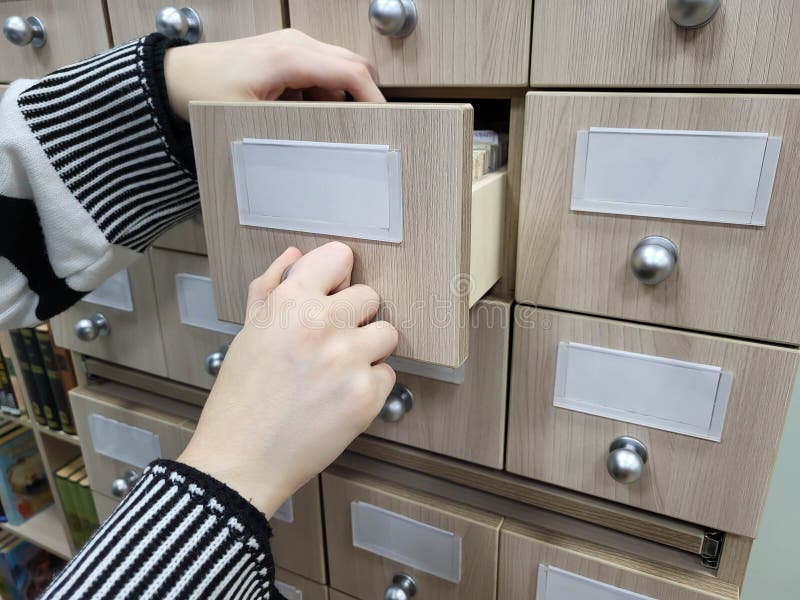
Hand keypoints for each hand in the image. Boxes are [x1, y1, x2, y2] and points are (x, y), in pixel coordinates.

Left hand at [163, 29, 384, 119]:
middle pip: (351, 65)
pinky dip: (321, 93)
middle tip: (360, 129)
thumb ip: (293, 127)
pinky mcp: (286, 51)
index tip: (384, 121)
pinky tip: (302, 111)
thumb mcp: (252, 118)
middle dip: (361, 97)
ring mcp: (292, 44)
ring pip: (337, 69)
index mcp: (290, 57)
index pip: (351, 71)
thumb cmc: (206, 92)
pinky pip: (319, 71)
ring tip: (320, 124)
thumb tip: (325, 145)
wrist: (177, 76)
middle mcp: (296, 43)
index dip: (373, 97)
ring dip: (338, 97)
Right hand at [178, 242, 397, 517]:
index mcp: (290, 301)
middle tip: (329, 343)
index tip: (333, 291)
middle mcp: (323, 323)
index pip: (340, 256)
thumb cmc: (240, 400)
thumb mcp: (247, 332)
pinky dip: (371, 386)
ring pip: (386, 334)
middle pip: (371, 296)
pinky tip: (340, 397)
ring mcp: (348, 359)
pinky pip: (388, 374)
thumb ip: (269, 287)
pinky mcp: (366, 395)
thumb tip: (295, 255)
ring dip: (368, 350)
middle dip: (354, 317)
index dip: (337, 276)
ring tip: (337, 371)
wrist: (241, 461)